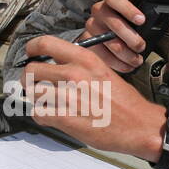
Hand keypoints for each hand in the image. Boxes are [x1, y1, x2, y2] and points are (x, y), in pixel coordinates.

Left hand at [21, 35, 168, 168]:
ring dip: (36, 99)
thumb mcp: (103, 71)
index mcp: (85, 59)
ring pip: (33, 92)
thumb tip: (55, 66)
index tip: (30, 55)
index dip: (32, 49)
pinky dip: (41, 116)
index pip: (45, 43)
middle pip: (32, 70)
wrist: (139, 125)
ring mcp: (70, 96)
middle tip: (34, 85)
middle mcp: (75, 73)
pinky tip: (52, 117)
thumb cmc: (124, 101)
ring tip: (46, 103)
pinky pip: (38, 113)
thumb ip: (79, 66)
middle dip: (29, 79)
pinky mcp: (67, 118)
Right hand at [83, 0, 147, 72]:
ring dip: (126, 55)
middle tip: (141, 47)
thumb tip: (155, 26)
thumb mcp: (133, 17)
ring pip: (109, 42)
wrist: (109, 33)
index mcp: (110, 1)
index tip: (141, 20)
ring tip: (136, 60)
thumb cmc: (125, 24)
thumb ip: (139, 20)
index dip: (128, 10)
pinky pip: (101, 54)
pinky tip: (126, 65)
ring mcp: (91, 26)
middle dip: (132, 39)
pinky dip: (117, 63)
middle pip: (115, 23)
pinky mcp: (87, 42)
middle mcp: (99, 11)